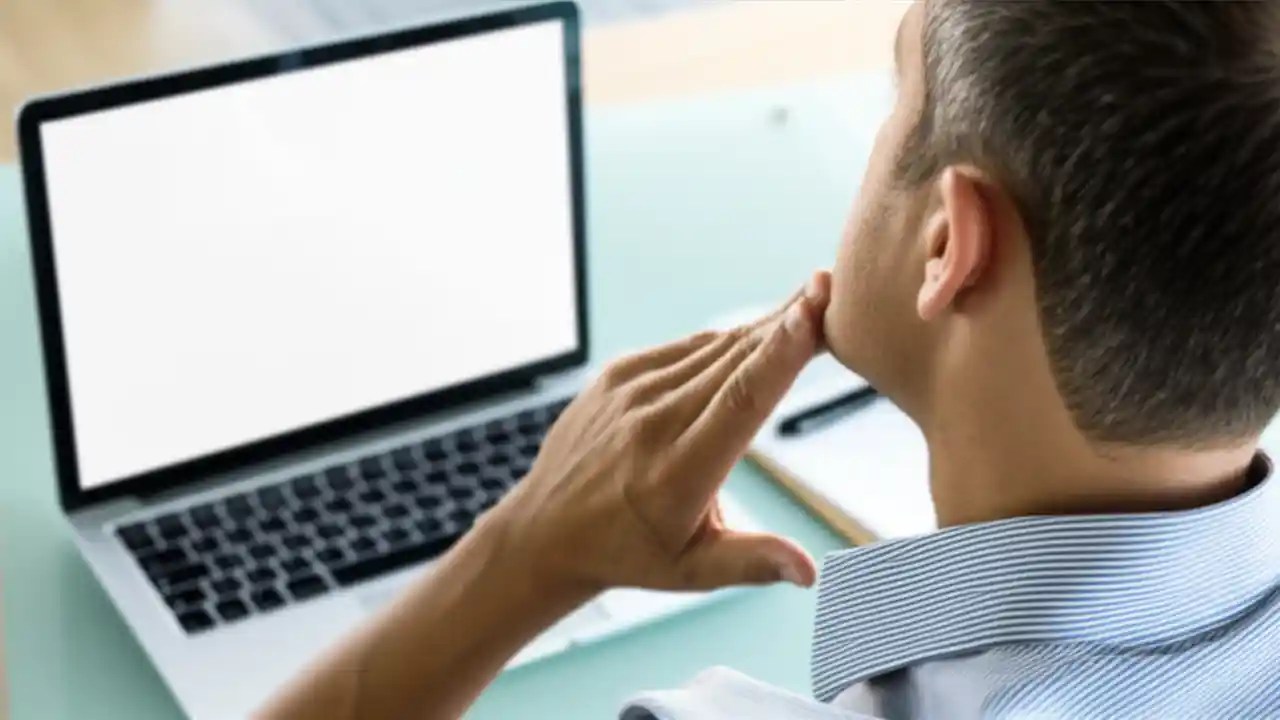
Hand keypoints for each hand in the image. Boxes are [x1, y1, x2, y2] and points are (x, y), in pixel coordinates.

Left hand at [478, 272, 831, 595]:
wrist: (546, 528)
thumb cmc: (629, 553)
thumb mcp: (692, 572)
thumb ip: (752, 563)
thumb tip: (810, 572)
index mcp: (679, 471)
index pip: (740, 401)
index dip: (780, 355)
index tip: (810, 313)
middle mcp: (654, 421)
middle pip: (736, 361)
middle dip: (788, 322)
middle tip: (833, 286)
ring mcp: (632, 391)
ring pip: (715, 348)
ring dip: (765, 325)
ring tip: (810, 300)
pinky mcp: (620, 373)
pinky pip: (687, 348)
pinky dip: (728, 340)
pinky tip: (761, 329)